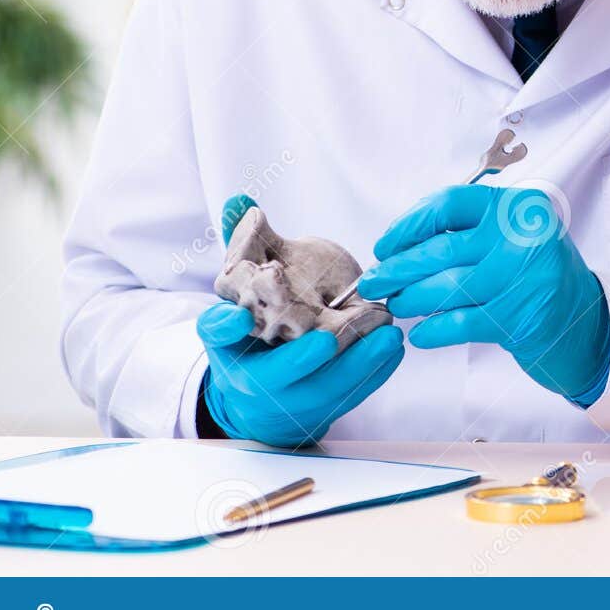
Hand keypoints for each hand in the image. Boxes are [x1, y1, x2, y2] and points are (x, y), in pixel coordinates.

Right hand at [197, 193, 403, 446]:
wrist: (264, 398)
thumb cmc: (254, 334)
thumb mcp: (240, 297)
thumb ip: (244, 252)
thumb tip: (243, 202)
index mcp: (228, 345)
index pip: (217, 334)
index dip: (225, 327)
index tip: (239, 319)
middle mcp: (253, 377)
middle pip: (275, 374)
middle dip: (301, 359)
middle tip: (329, 339)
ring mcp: (290, 399)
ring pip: (322, 388)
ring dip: (356, 364)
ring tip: (386, 334)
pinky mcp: (324, 406)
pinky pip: (351, 394)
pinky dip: (374, 372)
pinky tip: (393, 348)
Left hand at [358, 186, 609, 405]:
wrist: (587, 324)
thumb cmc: (539, 278)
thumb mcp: (514, 239)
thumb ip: (470, 231)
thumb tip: (400, 244)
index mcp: (520, 207)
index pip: (450, 203)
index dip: (410, 224)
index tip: (385, 245)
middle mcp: (524, 236)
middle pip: (442, 248)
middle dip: (398, 267)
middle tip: (374, 282)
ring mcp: (524, 276)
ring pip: (447, 287)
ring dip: (411, 299)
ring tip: (396, 306)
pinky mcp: (520, 316)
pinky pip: (460, 322)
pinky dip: (434, 330)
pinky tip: (420, 335)